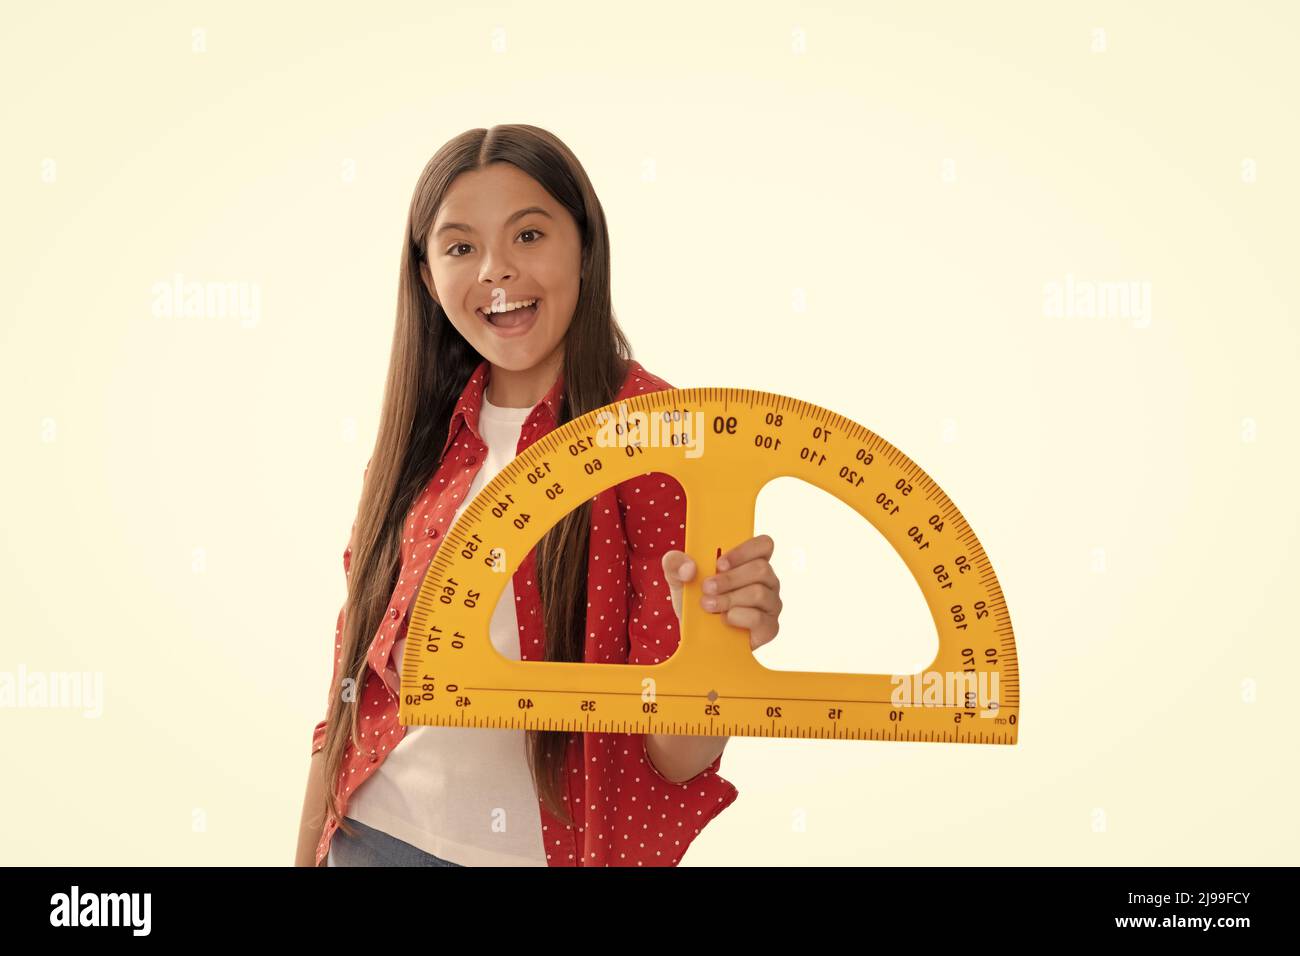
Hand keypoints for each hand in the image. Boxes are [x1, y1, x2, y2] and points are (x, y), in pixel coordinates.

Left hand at [661, 534, 781, 651]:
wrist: (694, 637)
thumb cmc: (694, 601)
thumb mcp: (677, 579)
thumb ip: (675, 563)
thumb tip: (689, 567)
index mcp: (750, 562)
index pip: (763, 545)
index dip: (744, 550)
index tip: (720, 563)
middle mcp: (766, 581)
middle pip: (761, 569)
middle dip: (730, 579)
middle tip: (707, 588)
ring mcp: (770, 605)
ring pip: (759, 593)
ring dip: (729, 599)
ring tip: (709, 606)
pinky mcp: (768, 628)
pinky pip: (760, 618)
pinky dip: (738, 617)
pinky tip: (724, 619)